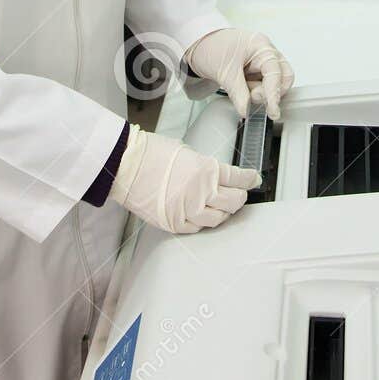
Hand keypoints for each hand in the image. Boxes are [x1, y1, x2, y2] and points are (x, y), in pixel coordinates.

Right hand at [109, 123, 258, 233]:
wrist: (124, 165)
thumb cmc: (151, 152)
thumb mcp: (186, 152)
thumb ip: (204, 167)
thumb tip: (217, 176)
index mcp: (206, 170)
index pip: (238, 179)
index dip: (249, 179)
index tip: (254, 179)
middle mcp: (200, 193)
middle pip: (234, 201)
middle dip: (240, 196)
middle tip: (240, 193)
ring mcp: (187, 211)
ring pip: (219, 218)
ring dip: (224, 211)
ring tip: (223, 206)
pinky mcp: (173, 223)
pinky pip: (197, 227)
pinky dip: (203, 221)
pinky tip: (203, 214)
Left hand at [183, 27, 294, 118]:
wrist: (198, 45)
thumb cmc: (211, 48)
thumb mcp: (224, 73)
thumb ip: (238, 93)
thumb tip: (246, 110)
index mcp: (261, 46)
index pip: (275, 73)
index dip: (274, 93)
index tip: (273, 111)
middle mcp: (266, 53)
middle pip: (283, 77)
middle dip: (270, 92)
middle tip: (252, 98)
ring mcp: (262, 62)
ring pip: (273, 84)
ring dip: (259, 92)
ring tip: (239, 88)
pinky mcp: (255, 71)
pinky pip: (262, 85)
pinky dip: (253, 91)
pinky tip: (241, 89)